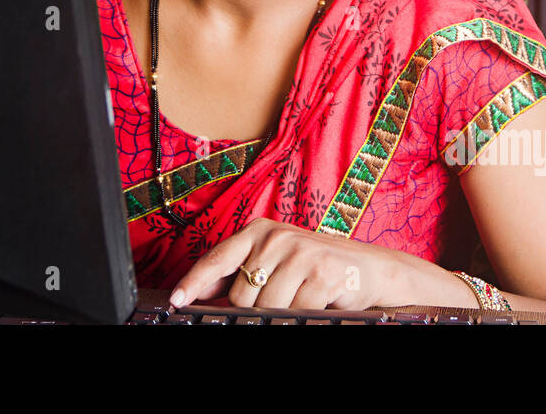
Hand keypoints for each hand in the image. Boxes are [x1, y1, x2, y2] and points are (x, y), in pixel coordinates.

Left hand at [169, 217, 411, 310]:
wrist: (369, 266)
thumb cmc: (315, 265)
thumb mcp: (275, 261)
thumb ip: (239, 273)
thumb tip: (200, 292)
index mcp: (259, 231)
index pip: (218, 258)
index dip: (194, 282)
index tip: (176, 301)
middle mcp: (276, 237)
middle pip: (241, 294)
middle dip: (253, 307)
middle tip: (280, 297)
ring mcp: (299, 253)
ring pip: (266, 307)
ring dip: (281, 312)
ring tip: (300, 297)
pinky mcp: (321, 272)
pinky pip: (295, 312)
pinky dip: (302, 314)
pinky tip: (316, 302)